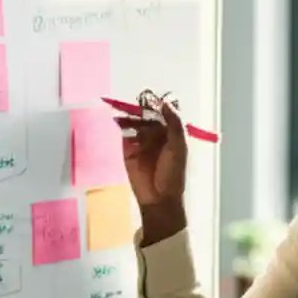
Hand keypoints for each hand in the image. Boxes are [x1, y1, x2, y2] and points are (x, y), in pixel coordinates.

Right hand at [114, 101, 187, 242]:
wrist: (159, 197)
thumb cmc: (173, 173)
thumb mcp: (178, 147)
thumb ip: (174, 124)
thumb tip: (165, 102)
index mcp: (171, 132)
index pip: (164, 112)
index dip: (158, 104)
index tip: (152, 100)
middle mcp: (156, 134)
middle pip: (147, 115)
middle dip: (142, 109)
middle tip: (137, 105)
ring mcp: (141, 141)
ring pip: (135, 122)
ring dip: (130, 116)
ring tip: (126, 114)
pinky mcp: (128, 149)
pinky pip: (124, 133)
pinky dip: (121, 126)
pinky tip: (119, 122)